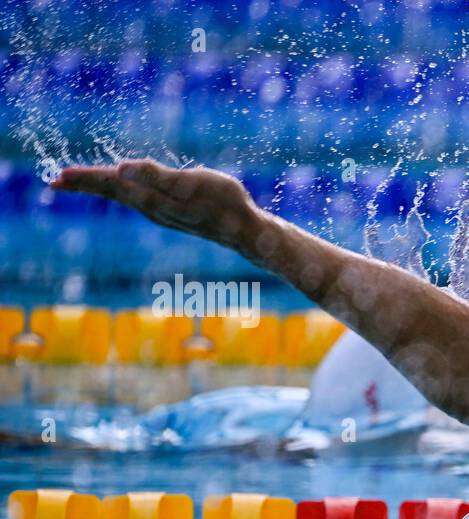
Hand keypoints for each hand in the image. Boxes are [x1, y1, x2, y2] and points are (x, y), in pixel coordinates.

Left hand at [52, 160, 260, 248]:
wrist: (246, 232)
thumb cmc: (224, 204)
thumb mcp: (191, 184)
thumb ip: (156, 176)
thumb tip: (121, 169)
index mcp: (151, 199)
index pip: (111, 185)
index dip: (85, 179)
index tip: (58, 175)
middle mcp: (152, 208)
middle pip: (113, 192)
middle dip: (85, 184)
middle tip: (56, 180)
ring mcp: (163, 212)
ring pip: (124, 196)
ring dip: (101, 188)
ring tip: (81, 182)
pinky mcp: (174, 212)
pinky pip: (138, 199)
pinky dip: (122, 191)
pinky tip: (124, 189)